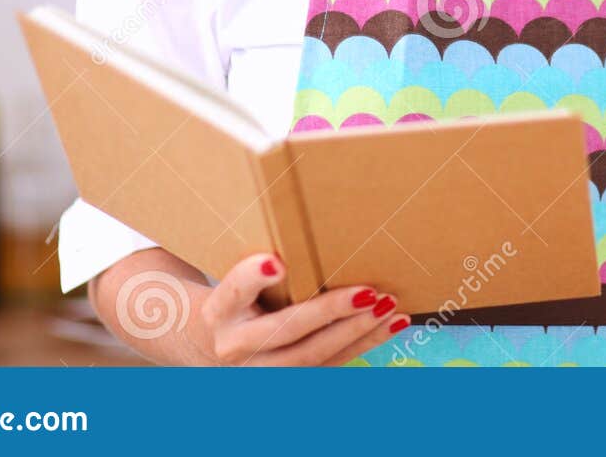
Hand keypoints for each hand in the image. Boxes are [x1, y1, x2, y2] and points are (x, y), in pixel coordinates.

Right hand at [193, 253, 409, 365]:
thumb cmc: (236, 298)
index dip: (252, 278)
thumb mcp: (235, 279)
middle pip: (286, 330)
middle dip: (330, 311)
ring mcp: (260, 371)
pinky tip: (392, 324)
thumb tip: (313, 223)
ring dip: (357, 331)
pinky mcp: (286, 382)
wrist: (212, 345)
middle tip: (368, 292)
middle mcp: (235, 346)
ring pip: (313, 356)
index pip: (233, 291)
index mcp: (218, 311)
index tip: (275, 263)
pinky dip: (365, 343)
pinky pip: (330, 365)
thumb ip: (260, 265)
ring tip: (388, 306)